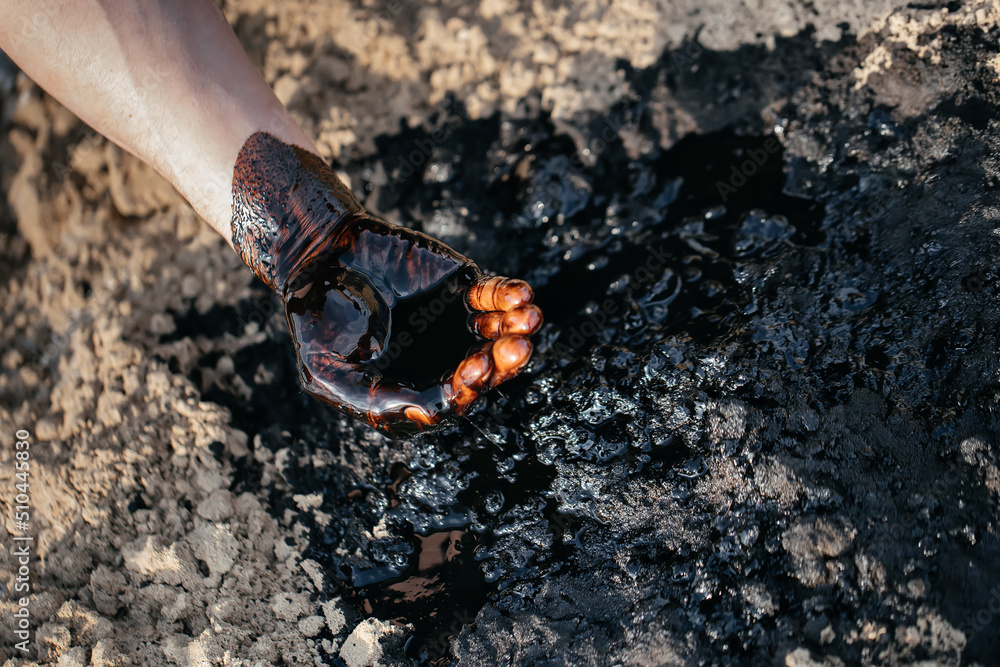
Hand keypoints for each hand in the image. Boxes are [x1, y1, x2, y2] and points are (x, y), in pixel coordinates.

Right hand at [230, 132, 541, 436]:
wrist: (317, 260)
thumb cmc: (320, 323)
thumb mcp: (330, 372)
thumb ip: (376, 398)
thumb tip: (432, 413)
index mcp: (416, 389)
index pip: (453, 398)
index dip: (467, 389)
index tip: (473, 374)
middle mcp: (443, 362)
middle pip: (486, 369)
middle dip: (505, 362)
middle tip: (516, 349)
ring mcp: (457, 325)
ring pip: (498, 335)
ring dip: (517, 329)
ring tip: (528, 319)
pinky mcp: (464, 289)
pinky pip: (494, 296)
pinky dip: (510, 295)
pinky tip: (521, 295)